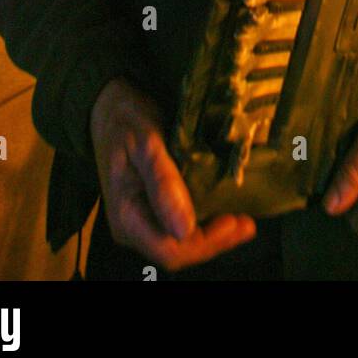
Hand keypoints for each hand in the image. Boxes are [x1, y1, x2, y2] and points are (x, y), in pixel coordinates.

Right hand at [89, 77, 255, 271]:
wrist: (109, 106)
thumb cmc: (126, 119)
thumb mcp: (146, 143)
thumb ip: (162, 183)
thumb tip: (184, 229)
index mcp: (127, 216)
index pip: (169, 250)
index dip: (204, 244)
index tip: (232, 222)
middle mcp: (133, 226)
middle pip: (178, 251)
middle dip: (214, 241)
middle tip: (248, 224)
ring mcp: (143, 219)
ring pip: (182, 242)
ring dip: (213, 235)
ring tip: (244, 222)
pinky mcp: (153, 209)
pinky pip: (180, 226)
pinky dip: (205, 223)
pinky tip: (225, 212)